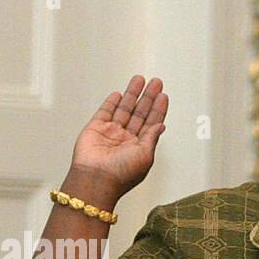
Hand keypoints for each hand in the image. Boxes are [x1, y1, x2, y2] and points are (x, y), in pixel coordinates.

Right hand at [67, 75, 167, 201]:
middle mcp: (125, 140)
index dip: (158, 109)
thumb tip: (161, 125)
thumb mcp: (145, 155)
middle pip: (139, 113)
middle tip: (156, 82)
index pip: (151, 124)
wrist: (95, 179)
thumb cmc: (121, 174)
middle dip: (148, 97)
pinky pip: (105, 112)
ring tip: (140, 79)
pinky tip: (119, 94)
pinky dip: (111, 102)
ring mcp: (110, 134)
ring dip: (132, 94)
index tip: (163, 96)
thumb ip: (152, 137)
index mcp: (139, 147)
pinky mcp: (95, 129)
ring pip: (124, 109)